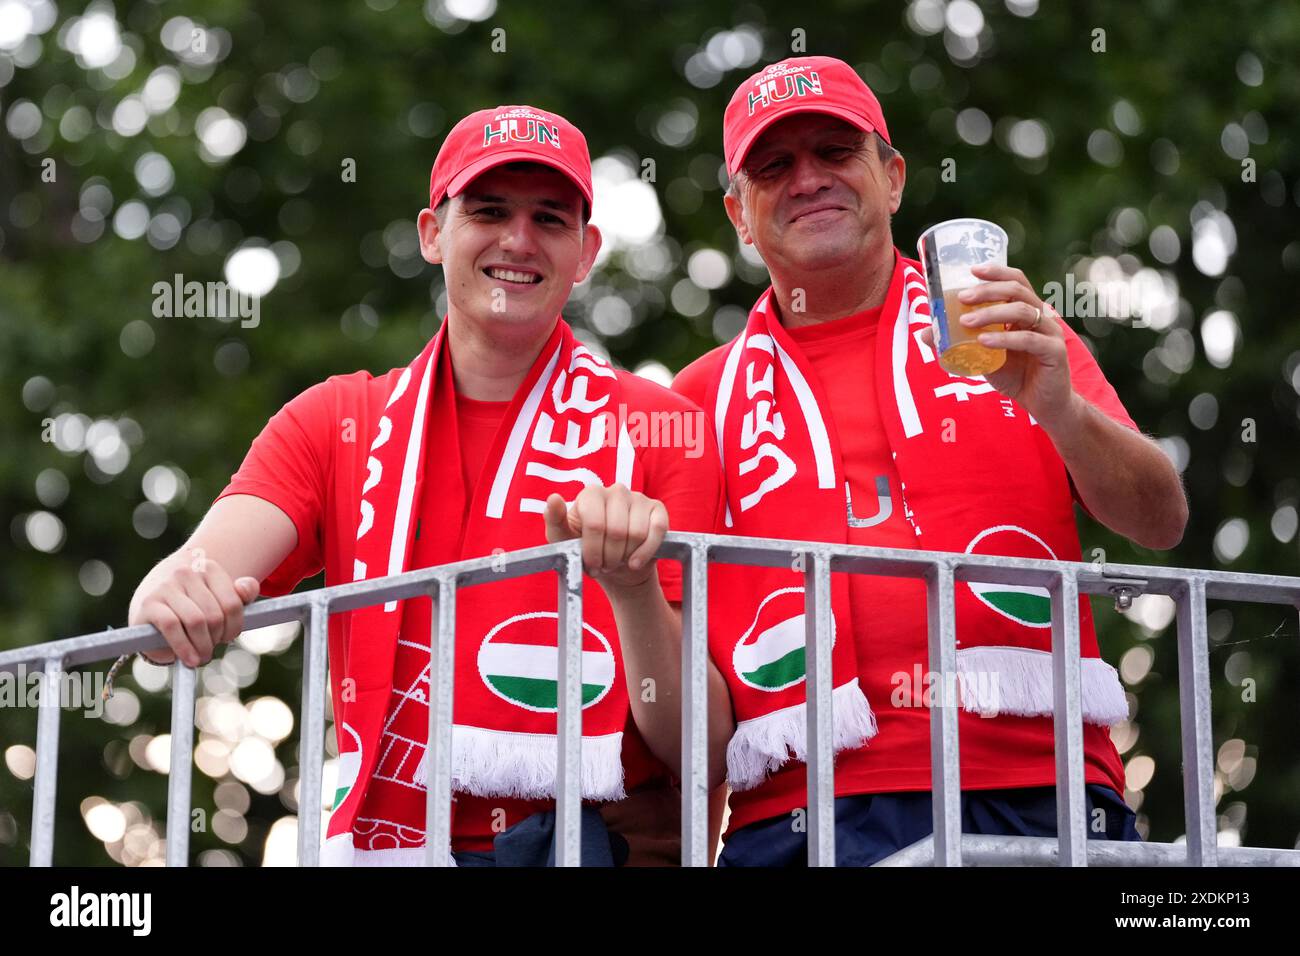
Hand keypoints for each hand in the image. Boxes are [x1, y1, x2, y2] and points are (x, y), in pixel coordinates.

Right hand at [128, 551, 259, 666]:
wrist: (153, 607)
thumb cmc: (194, 606)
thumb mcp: (221, 598)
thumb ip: (243, 593)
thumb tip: (246, 589)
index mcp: (209, 568)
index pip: (233, 603)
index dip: (234, 627)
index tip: (228, 638)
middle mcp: (187, 572)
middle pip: (215, 615)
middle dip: (216, 638)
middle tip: (210, 650)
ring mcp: (166, 586)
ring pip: (196, 621)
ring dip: (202, 646)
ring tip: (200, 657)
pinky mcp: (149, 603)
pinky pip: (172, 626)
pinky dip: (183, 646)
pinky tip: (189, 658)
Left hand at [542, 484, 668, 591]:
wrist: (614, 565)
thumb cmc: (585, 549)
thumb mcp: (563, 540)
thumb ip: (554, 520)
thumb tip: (553, 498)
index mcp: (591, 494)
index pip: (595, 524)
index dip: (593, 551)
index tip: (591, 565)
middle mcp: (616, 490)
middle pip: (617, 531)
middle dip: (609, 557)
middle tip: (604, 565)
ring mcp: (639, 498)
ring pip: (637, 533)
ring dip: (626, 556)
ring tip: (617, 560)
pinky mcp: (658, 509)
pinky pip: (657, 531)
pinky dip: (646, 552)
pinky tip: (635, 562)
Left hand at [921, 263, 1075, 427]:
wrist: (1042, 403)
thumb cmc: (1015, 374)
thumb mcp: (982, 356)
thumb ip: (959, 342)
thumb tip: (924, 333)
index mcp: (1026, 310)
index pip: (1016, 281)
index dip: (996, 272)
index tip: (972, 270)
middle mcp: (1041, 316)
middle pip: (1017, 290)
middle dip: (988, 290)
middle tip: (963, 297)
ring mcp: (1050, 332)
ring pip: (1022, 311)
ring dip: (991, 313)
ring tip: (966, 321)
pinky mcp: (1054, 352)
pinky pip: (1029, 339)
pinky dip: (1005, 338)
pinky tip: (984, 341)